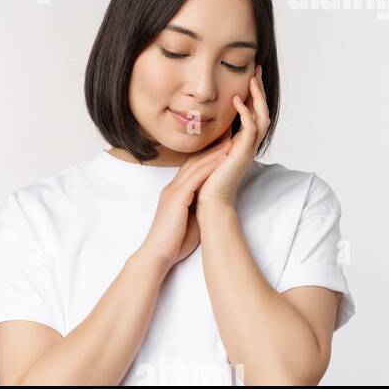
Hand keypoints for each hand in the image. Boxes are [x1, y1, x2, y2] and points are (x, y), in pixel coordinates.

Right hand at [136, 136, 232, 270]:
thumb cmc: (173, 242)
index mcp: (175, 193)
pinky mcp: (177, 198)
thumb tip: (212, 205)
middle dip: (211, 147)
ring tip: (231, 140)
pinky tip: (223, 158)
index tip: (224, 146)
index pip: (192, 168)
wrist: (157, 254)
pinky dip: (210, 166)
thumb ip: (198, 207)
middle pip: (193, 161)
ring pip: (195, 165)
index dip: (207, 155)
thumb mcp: (189, 220)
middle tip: (229, 134)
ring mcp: (173, 191)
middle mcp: (173, 188)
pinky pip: (195, 177)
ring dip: (214, 152)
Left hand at [199, 65, 269, 205]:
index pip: (253, 113)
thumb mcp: (211, 150)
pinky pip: (250, 129)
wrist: (210, 201)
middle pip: (262, 111)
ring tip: (252, 79)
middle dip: (260, 90)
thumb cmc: (207, 179)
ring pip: (262, 117)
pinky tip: (237, 100)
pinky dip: (245, 113)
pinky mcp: (243, 154)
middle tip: (257, 69)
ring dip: (257, 97)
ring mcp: (249, 149)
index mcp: (243, 142)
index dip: (253, 94)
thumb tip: (208, 121)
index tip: (249, 75)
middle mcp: (249, 144)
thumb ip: (215, 136)